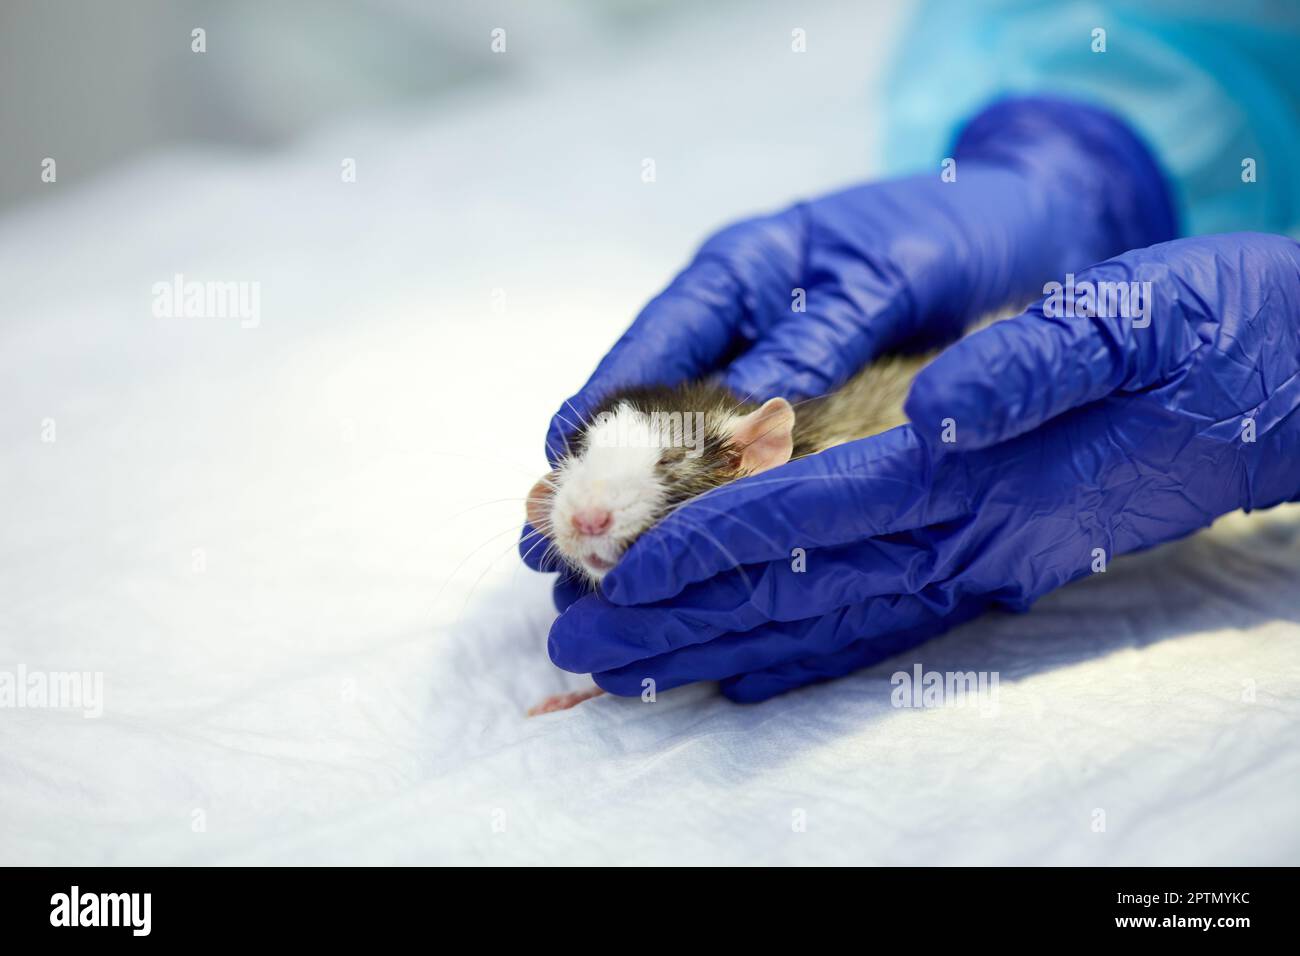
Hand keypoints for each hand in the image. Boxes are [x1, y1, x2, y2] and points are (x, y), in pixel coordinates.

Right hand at [521, 95, 1176, 604]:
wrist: (1022, 234)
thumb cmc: (946, 234)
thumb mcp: (884, 275)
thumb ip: (817, 336)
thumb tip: (753, 413)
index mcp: (734, 276)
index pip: (646, 353)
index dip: (598, 417)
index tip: (563, 474)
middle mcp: (734, 331)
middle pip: (646, 413)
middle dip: (606, 482)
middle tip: (570, 552)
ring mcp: (764, 379)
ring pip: (688, 455)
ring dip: (651, 513)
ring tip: (606, 578)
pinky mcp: (807, 422)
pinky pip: (748, 476)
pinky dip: (719, 518)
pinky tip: (698, 566)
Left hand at [546, 233, 1299, 700]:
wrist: (1277, 390)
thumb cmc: (1204, 340)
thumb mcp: (1130, 322)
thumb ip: (1028, 368)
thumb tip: (931, 405)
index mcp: (981, 475)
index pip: (816, 514)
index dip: (713, 541)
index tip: (624, 568)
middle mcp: (967, 539)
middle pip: (796, 589)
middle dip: (680, 619)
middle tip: (579, 645)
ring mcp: (978, 566)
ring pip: (824, 623)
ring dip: (718, 649)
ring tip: (628, 671)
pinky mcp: (990, 569)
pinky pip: (879, 628)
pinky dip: (803, 657)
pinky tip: (747, 677)